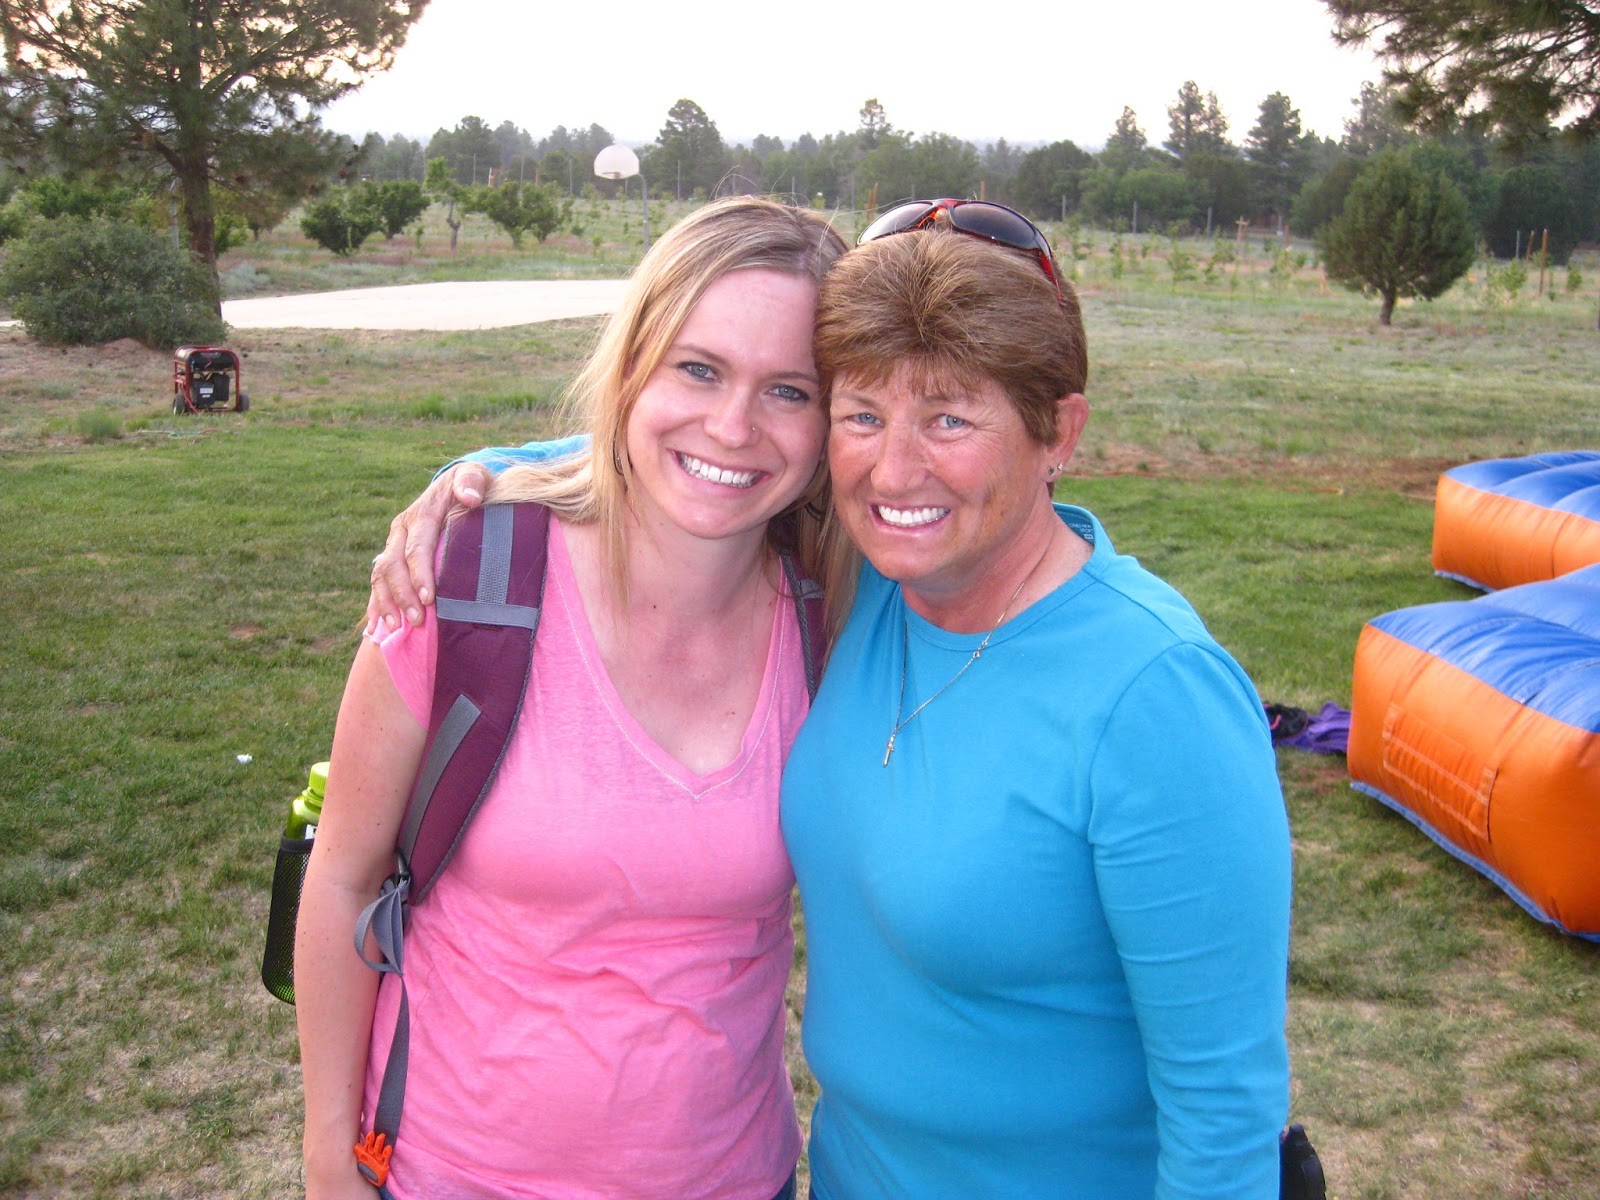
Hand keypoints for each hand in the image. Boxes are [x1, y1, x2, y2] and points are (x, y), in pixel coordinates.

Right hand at [366, 462, 490, 629]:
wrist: (458, 484)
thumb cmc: (473, 485)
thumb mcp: (475, 475)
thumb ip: (472, 482)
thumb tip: (470, 498)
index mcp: (421, 514)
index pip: (417, 547)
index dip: (420, 573)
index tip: (429, 598)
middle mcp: (401, 530)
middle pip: (393, 565)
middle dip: (402, 595)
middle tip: (417, 621)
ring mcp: (394, 544)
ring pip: (380, 575)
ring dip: (386, 603)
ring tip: (396, 629)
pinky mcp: (392, 556)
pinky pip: (378, 582)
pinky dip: (376, 603)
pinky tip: (377, 627)